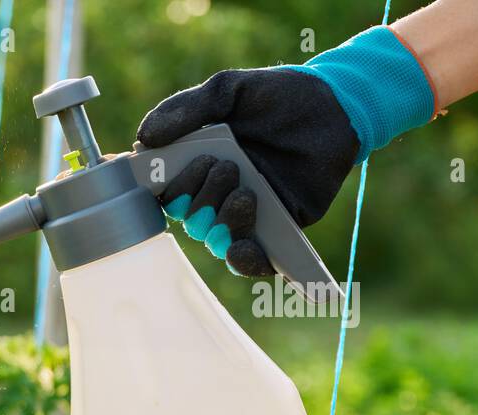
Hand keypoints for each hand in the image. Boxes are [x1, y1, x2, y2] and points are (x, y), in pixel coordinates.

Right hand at [137, 68, 359, 276]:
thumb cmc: (277, 96)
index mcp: (196, 167)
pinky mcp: (278, 229)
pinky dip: (243, 260)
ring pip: (215, 238)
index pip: (166, 193)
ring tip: (245, 192)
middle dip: (200, 196)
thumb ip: (185, 109)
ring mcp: (246, 214)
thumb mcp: (227, 90)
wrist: (334, 105)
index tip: (173, 169)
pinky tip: (242, 248)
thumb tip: (143, 139)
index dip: (164, 189)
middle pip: (189, 217)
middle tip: (225, 165)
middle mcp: (216, 195)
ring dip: (222, 220)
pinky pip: (251, 259)